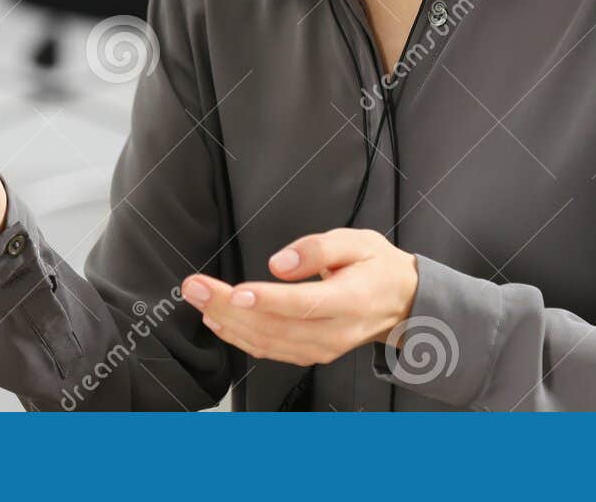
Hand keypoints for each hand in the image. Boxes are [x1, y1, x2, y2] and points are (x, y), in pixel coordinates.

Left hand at [179, 229, 418, 365]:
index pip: (304, 305)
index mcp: (351, 300)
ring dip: (227, 323)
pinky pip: (270, 350)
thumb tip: (279, 263)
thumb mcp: (358, 241)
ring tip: (197, 299)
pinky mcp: (311, 354)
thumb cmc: (377, 266)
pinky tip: (218, 320)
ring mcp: (322, 348)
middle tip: (194, 287)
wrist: (401, 303)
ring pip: (268, 343)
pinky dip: (240, 337)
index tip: (236, 291)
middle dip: (228, 308)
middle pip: (276, 327)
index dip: (268, 301)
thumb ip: (319, 248)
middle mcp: (335, 332)